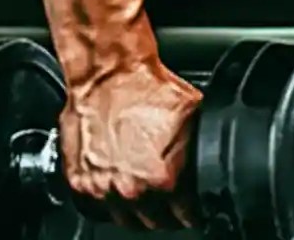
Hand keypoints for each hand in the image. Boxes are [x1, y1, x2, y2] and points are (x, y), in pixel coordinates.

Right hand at [59, 61, 202, 229]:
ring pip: (125, 220)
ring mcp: (102, 189)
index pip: (186, 216)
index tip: (189, 203)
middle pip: (156, 221)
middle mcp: (133, 189)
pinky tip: (117, 186)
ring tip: (142, 188)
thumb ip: (202, 150)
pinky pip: (96, 209)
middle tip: (166, 193)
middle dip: (164, 208)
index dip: (191, 209)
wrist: (108, 72)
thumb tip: (215, 164)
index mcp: (165, 179)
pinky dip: (106, 201)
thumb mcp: (194, 117)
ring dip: (135, 208)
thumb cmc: (146, 89)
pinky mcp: (78, 182)